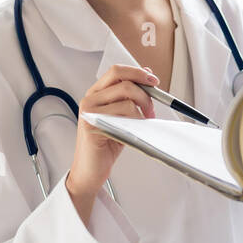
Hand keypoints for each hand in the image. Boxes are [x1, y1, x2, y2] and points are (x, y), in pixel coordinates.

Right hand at [65, 64, 157, 205]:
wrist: (90, 171)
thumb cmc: (106, 145)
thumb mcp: (122, 117)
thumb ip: (130, 98)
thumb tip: (147, 77)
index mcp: (96, 93)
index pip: (117, 71)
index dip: (138, 72)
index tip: (154, 80)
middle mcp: (90, 99)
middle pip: (123, 79)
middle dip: (145, 91)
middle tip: (152, 107)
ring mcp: (89, 110)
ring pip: (126, 96)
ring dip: (143, 108)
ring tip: (145, 122)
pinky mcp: (91, 123)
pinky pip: (122, 112)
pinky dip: (136, 119)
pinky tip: (135, 129)